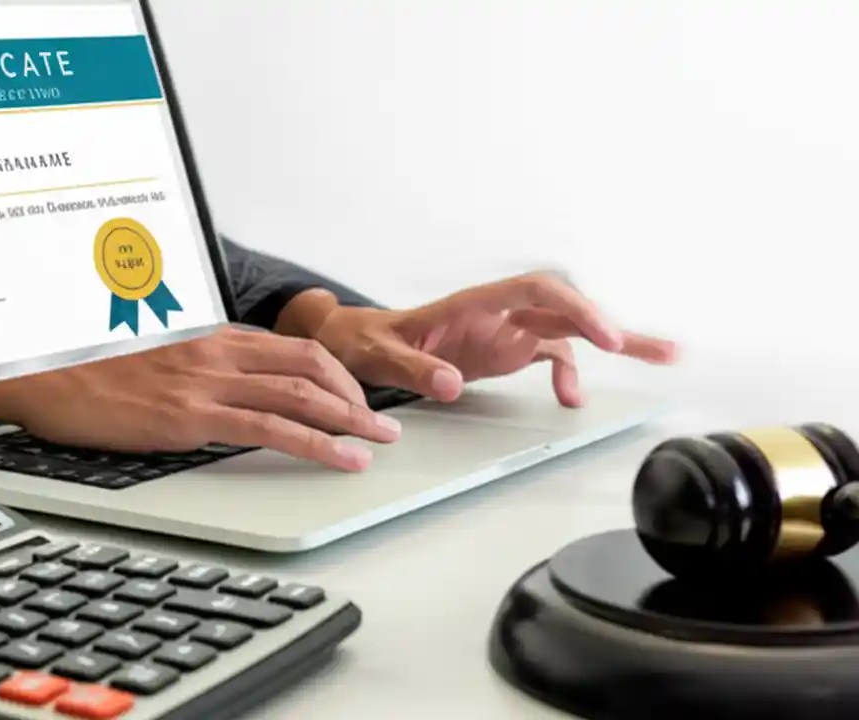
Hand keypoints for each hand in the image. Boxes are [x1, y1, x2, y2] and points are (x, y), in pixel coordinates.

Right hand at [0, 326, 401, 470]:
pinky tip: (341, 459)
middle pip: (311, 365)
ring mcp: (207, 381)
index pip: (294, 348)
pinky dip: (317, 443)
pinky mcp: (191, 414)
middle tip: (384, 424)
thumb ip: (196, 369)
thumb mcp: (156, 359)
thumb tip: (225, 393)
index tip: (355, 399)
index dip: (336, 374)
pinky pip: (269, 427)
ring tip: (380, 442)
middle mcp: (218, 351)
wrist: (43, 370)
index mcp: (212, 336)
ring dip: (351, 419)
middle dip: (357, 396)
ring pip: (301, 394)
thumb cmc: (91, 368)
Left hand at [280, 274, 676, 406]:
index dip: (574, 308)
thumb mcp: (380, 354)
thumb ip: (413, 367)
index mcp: (473, 302)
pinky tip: (571, 401)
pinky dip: (569, 375)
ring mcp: (505, 329)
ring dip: (613, 342)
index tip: (602, 338)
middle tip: (662, 351)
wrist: (354, 343)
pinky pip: (551, 356)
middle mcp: (498, 311)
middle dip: (614, 324)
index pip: (537, 290)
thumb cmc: (366, 341)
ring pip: (569, 330)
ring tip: (663, 356)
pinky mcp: (505, 349)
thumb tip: (450, 384)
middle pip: (567, 307)